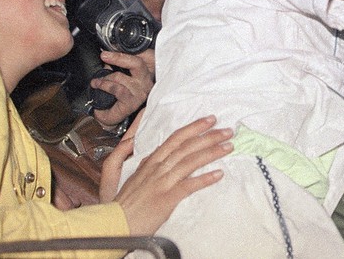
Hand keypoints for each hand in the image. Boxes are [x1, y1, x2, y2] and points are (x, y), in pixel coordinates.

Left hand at [92, 49, 155, 127]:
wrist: (112, 116)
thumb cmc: (117, 95)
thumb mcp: (118, 75)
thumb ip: (117, 64)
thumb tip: (108, 52)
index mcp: (146, 73)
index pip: (146, 56)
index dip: (132, 51)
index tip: (115, 47)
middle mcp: (147, 82)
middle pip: (137, 63)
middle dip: (119, 58)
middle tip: (104, 55)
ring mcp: (141, 92)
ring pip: (122, 77)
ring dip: (106, 78)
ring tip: (96, 80)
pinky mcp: (133, 102)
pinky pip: (117, 89)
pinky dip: (105, 86)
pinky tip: (98, 85)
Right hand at [102, 114, 232, 234]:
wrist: (114, 224)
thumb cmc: (122, 204)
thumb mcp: (128, 177)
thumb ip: (139, 163)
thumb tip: (147, 152)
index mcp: (151, 161)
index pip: (176, 138)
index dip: (194, 127)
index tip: (210, 120)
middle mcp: (157, 168)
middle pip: (187, 146)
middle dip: (209, 136)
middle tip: (227, 130)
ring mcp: (162, 182)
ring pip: (190, 161)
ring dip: (212, 152)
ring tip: (228, 147)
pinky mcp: (166, 198)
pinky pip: (189, 185)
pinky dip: (204, 179)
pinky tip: (218, 174)